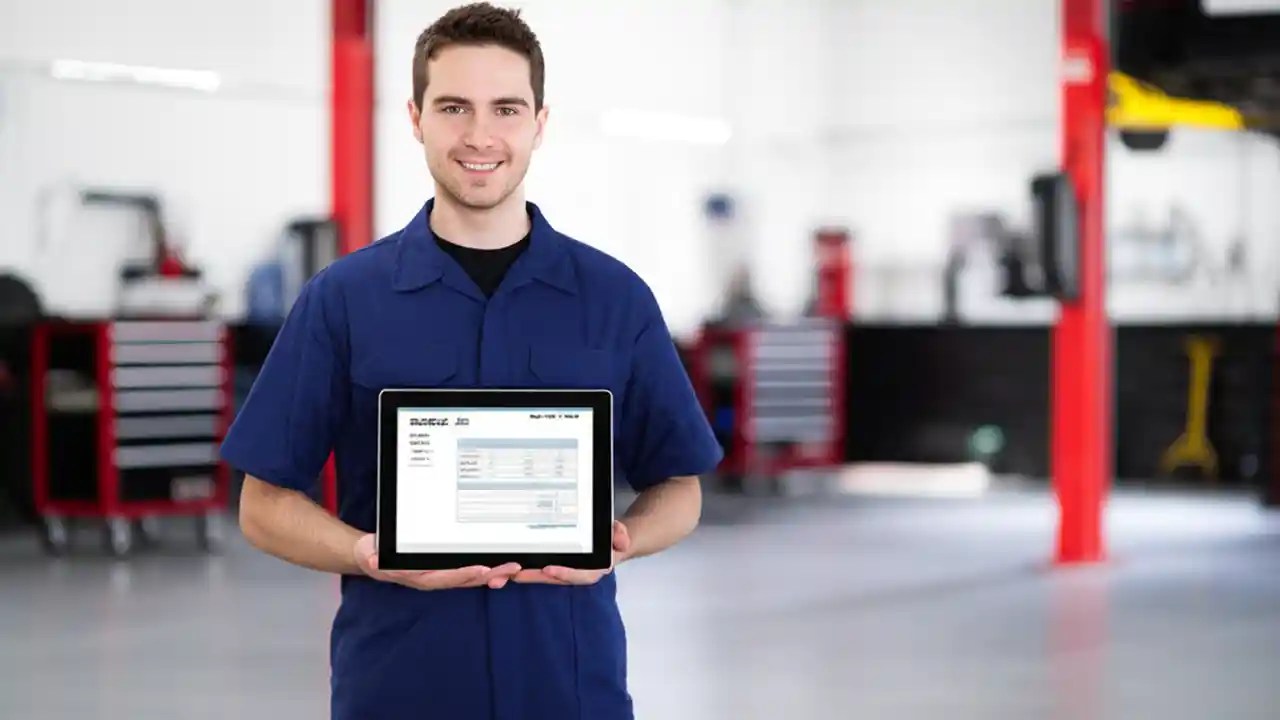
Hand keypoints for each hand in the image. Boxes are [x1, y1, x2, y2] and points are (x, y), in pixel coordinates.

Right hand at [352, 534, 521, 589]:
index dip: (463, 574)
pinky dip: (487, 570)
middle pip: (465, 579)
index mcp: (418, 576)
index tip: (481, 570)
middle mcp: (434, 578)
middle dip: (490, 575)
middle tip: (512, 568)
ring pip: (471, 576)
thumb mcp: (372, 556)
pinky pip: (469, 571)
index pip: (444, 576)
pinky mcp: (447, 569)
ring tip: (514, 569)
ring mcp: (442, 574)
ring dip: (493, 573)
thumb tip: (371, 557)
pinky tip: (503, 569)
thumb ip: (374, 558)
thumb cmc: (376, 555)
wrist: (373, 555)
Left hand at [513, 521, 631, 585]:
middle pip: (556, 579)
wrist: (612, 543)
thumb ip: (621, 536)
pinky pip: (541, 570)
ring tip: (508, 573)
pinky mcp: (556, 567)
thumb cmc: (612, 540)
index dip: (566, 574)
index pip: (581, 575)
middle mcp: (579, 573)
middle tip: (518, 573)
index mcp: (596, 568)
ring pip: (545, 576)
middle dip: (537, 578)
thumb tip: (621, 542)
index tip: (550, 570)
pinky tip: (511, 568)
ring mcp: (566, 570)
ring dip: (527, 576)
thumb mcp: (620, 534)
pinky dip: (527, 570)